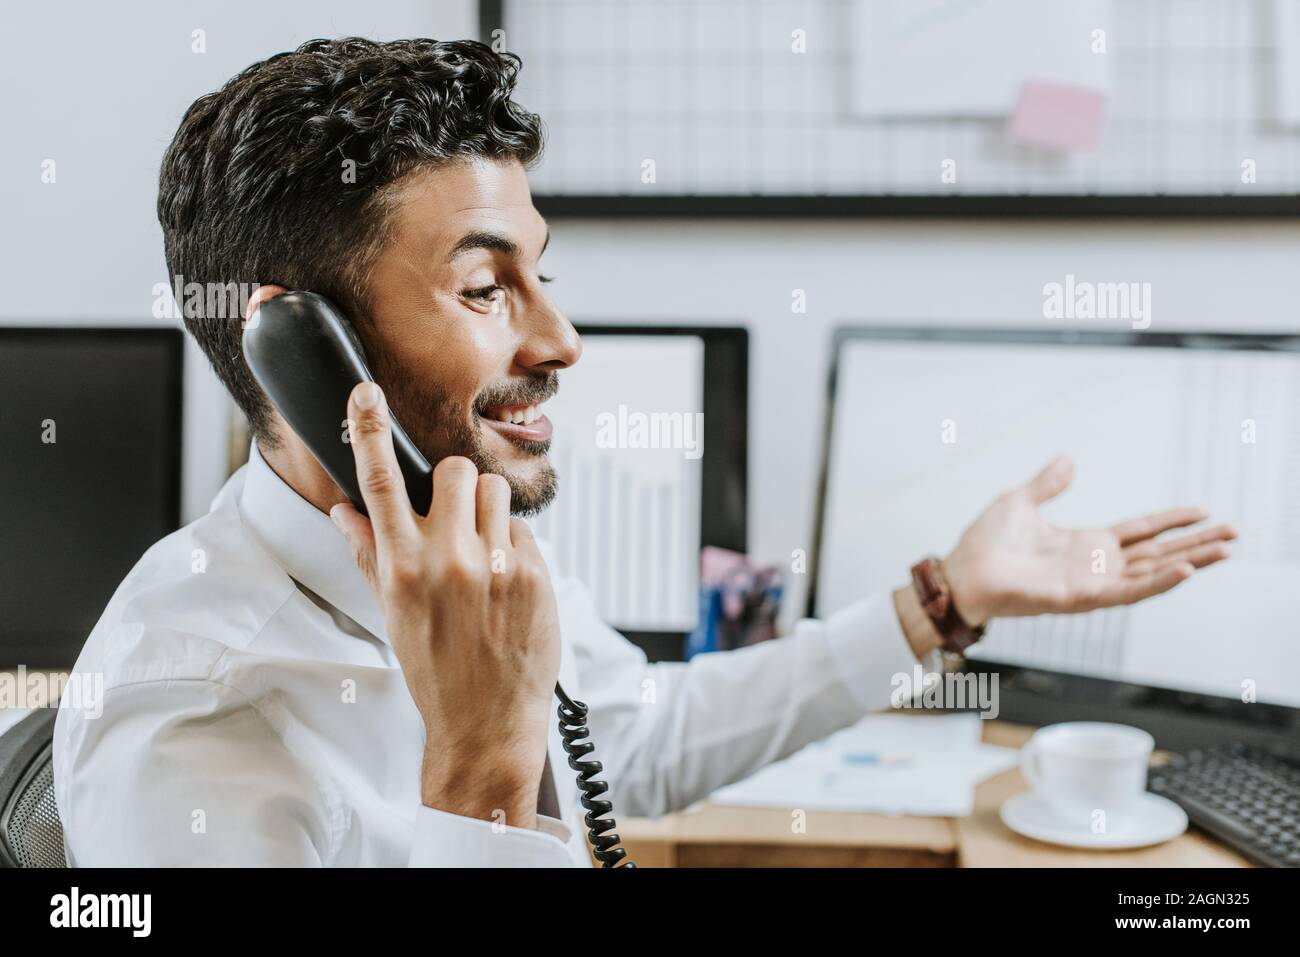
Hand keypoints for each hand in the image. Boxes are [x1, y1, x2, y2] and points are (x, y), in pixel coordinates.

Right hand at [329, 382, 560, 828]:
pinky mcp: (533, 575)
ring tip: (484, 555)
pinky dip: (514, 548)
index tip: (365, 391)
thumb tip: (346, 510)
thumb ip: (370, 554)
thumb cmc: (434, 669)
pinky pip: (523, 530)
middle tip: (457, 518)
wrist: (485, 722)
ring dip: (489, 513)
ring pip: (496, 491)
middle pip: (456, 469)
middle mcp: (445, 560)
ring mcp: (493, 566)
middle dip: (457, 485)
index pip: (379, 483)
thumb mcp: (391, 614)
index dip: (368, 430)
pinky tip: (507, 585)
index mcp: (400, 568)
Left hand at [941, 456, 1236, 626]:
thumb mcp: (1019, 502)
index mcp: (1084, 542)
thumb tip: (1068, 460)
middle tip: (1234, 533)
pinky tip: (1184, 570)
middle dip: (1195, 543)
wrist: (960, 571)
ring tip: (1225, 550)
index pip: (1140, 530)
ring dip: (1189, 562)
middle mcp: (1094, 565)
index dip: (1171, 521)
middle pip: (1157, 552)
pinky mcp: (1080, 597)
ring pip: (1151, 573)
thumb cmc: (984, 543)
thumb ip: (1048, 485)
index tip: (1203, 511)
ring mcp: (1091, 583)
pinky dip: (1157, 582)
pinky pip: (1127, 592)